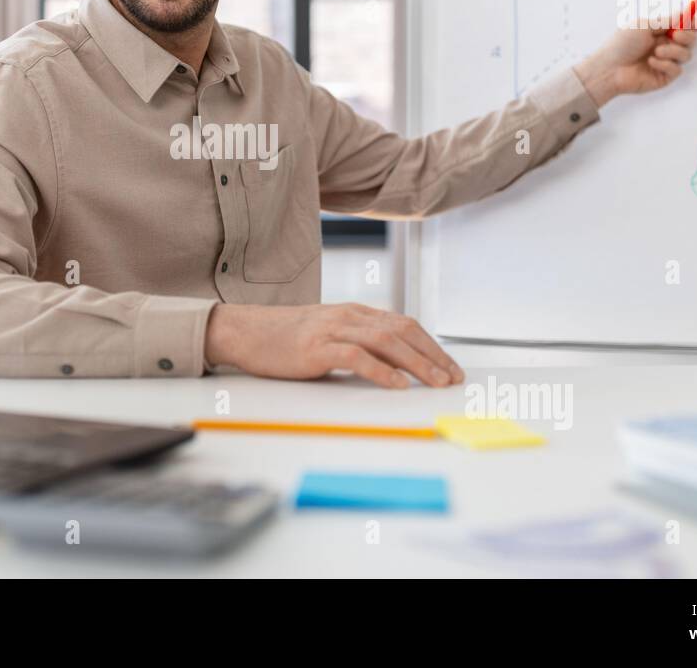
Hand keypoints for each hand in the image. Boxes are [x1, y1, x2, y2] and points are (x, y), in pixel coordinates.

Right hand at [204, 302, 463, 388]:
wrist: (244, 331)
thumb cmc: (284, 338)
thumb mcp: (327, 333)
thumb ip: (356, 342)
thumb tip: (392, 365)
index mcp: (354, 312)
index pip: (403, 324)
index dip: (431, 345)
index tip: (449, 366)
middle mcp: (348, 316)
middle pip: (402, 331)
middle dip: (432, 356)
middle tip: (452, 378)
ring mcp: (332, 329)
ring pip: (386, 341)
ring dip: (416, 363)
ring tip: (435, 382)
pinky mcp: (315, 348)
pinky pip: (356, 356)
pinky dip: (381, 370)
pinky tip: (396, 384)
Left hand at [573, 16, 696, 106]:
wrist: (609, 68)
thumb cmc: (621, 44)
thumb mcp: (643, 26)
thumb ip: (665, 21)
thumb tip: (684, 15)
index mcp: (660, 32)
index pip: (683, 26)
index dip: (693, 23)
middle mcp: (666, 46)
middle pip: (690, 40)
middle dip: (687, 36)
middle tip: (676, 35)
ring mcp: (666, 62)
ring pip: (686, 55)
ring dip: (673, 51)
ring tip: (655, 51)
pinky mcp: (665, 77)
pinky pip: (677, 69)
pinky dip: (666, 64)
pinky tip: (651, 62)